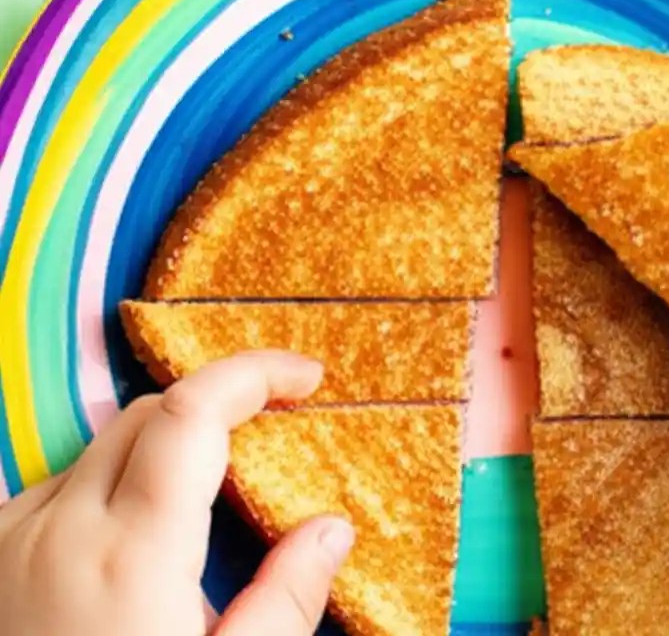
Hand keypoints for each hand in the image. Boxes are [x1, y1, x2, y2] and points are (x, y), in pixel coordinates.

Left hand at [0, 351, 353, 635]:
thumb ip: (285, 601)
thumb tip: (330, 529)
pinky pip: (53, 490)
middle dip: (220, 406)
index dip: (256, 372)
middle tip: (278, 433)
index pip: (194, 411)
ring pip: (97, 449)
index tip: (308, 379)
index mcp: (131, 552)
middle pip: (148, 415)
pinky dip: (107, 486)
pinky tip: (132, 541)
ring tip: (209, 498)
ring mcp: (8, 541)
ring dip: (162, 448)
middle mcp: (58, 527)